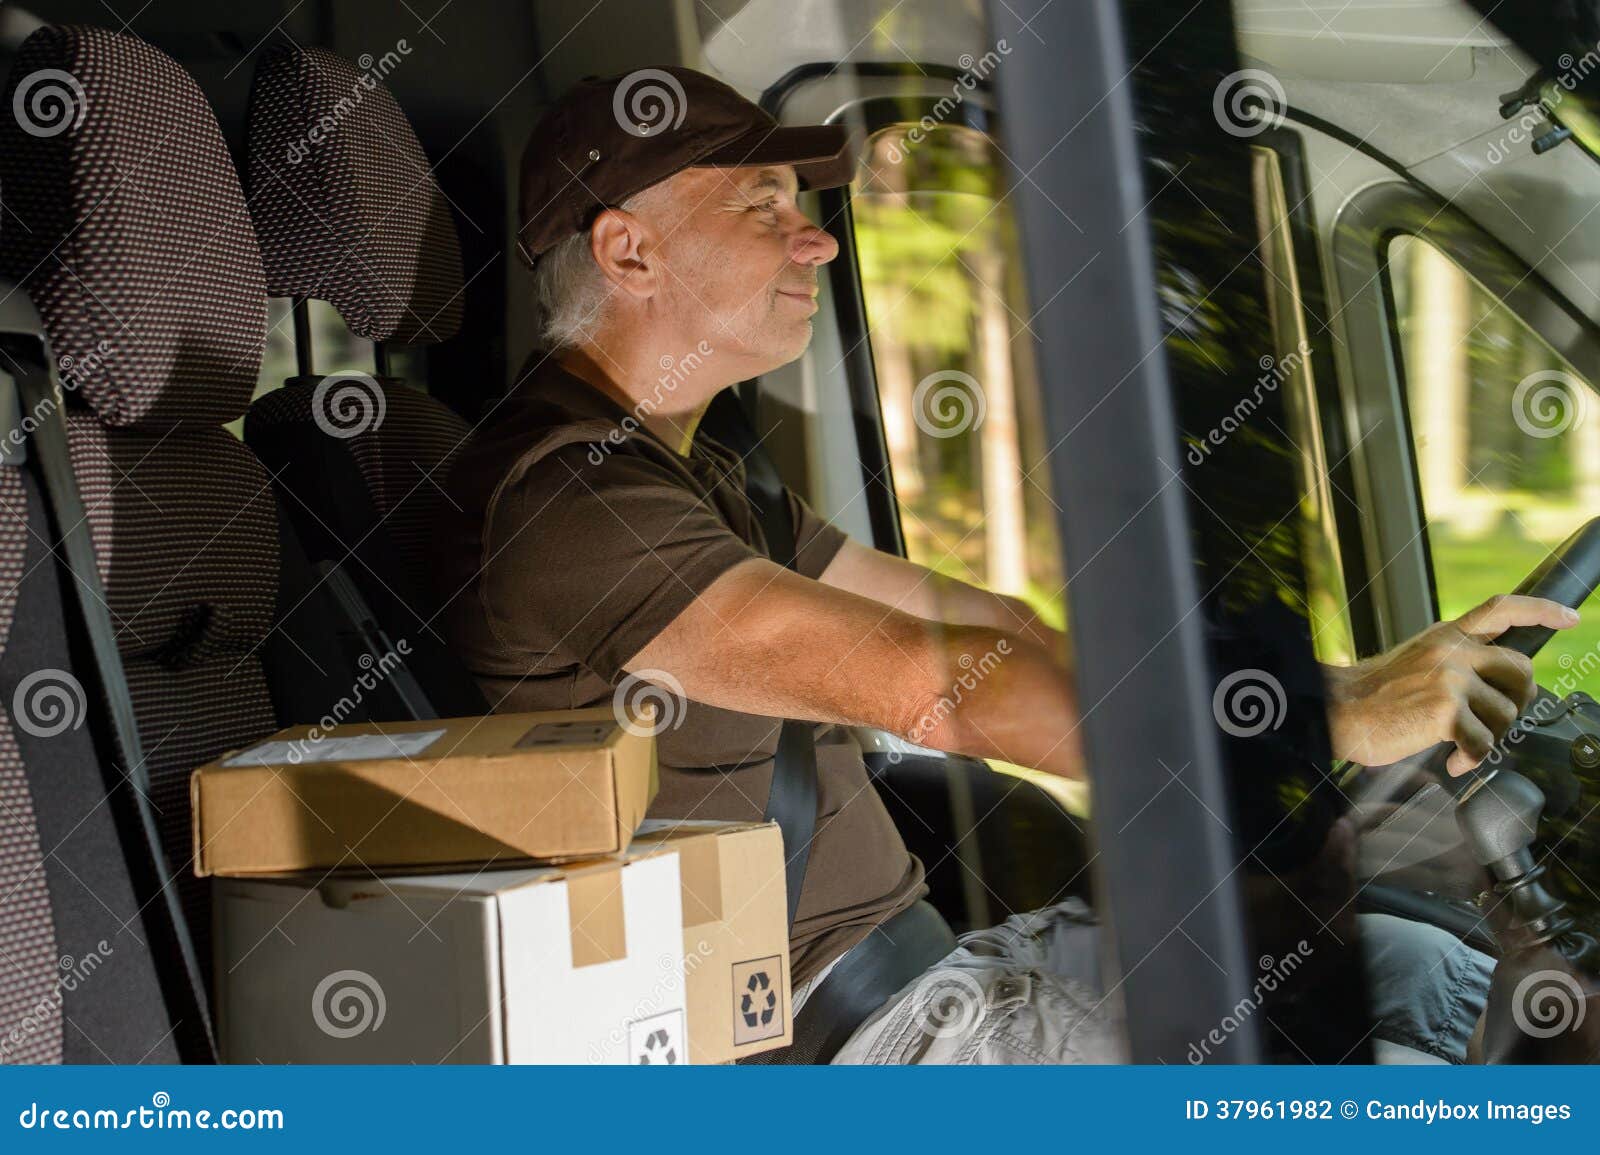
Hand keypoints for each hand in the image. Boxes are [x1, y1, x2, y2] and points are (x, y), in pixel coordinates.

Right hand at [1325, 595, 1578, 774]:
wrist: (1337, 709)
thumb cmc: (1375, 695)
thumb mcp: (1418, 661)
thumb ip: (1457, 663)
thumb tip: (1497, 690)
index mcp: (1446, 635)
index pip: (1502, 609)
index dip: (1541, 611)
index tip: (1570, 619)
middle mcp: (1452, 651)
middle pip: (1522, 671)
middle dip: (1517, 702)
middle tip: (1494, 720)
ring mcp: (1451, 679)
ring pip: (1507, 714)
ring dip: (1489, 737)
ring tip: (1459, 744)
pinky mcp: (1446, 711)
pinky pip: (1484, 744)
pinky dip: (1470, 759)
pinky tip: (1453, 760)